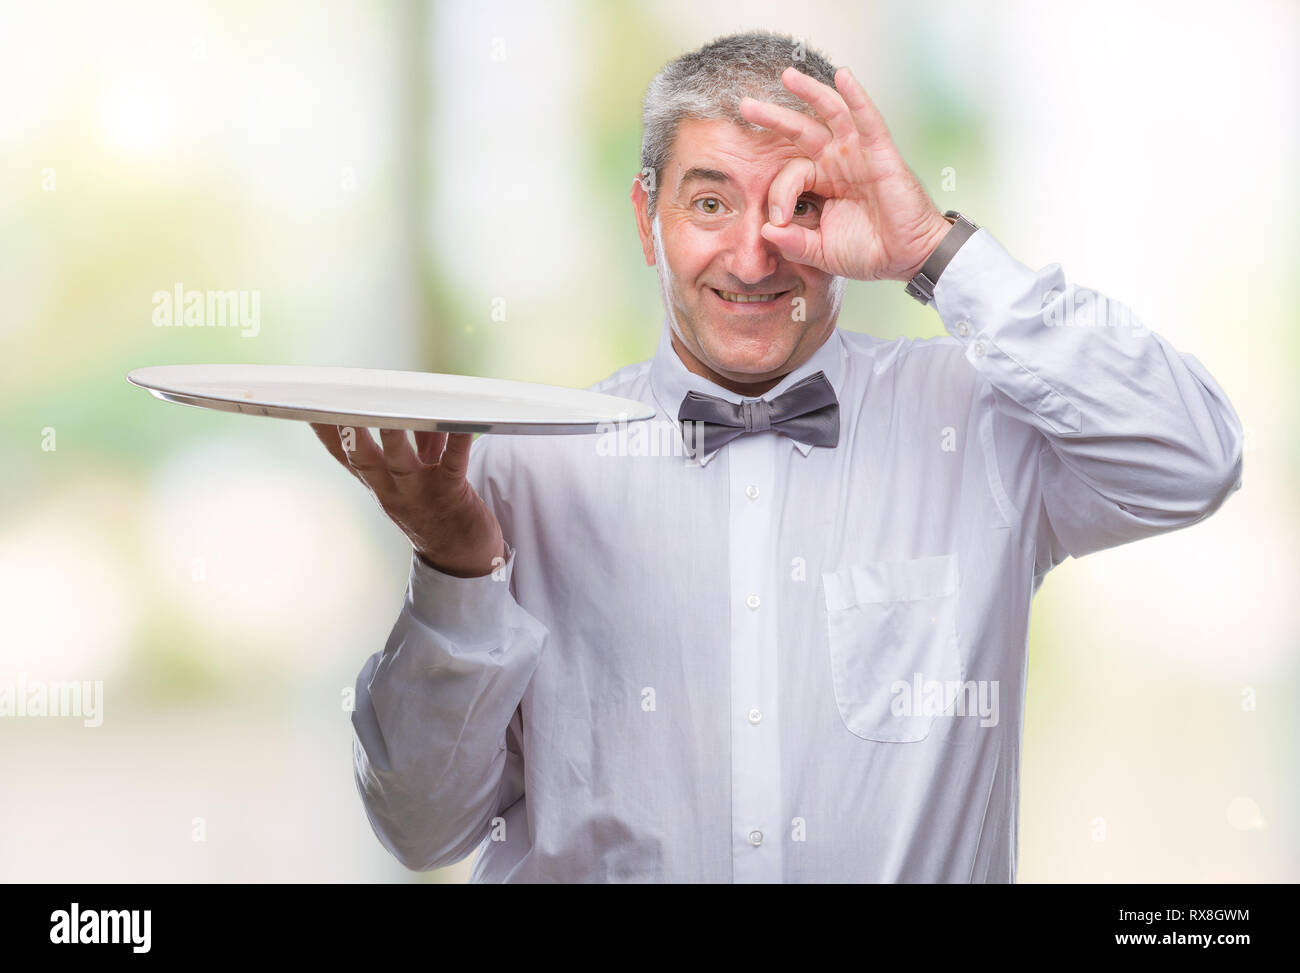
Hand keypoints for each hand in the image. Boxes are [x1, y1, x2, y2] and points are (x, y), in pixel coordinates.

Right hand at [311, 424, 505, 578]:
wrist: (461, 555)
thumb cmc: (436, 505)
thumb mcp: (417, 470)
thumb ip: (415, 437)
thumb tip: (415, 402)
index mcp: (378, 482)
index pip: (343, 455)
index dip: (324, 432)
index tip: (306, 405)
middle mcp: (391, 489)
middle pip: (362, 460)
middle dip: (350, 435)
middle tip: (339, 408)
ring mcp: (420, 493)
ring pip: (400, 463)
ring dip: (394, 437)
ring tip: (390, 413)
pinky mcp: (452, 493)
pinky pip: (453, 462)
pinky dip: (458, 441)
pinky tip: (463, 422)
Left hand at [738, 65, 952, 282]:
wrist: (906, 259)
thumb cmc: (868, 252)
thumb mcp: (821, 251)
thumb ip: (793, 243)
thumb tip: (766, 231)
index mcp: (822, 183)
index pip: (790, 174)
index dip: (778, 195)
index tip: (779, 221)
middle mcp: (837, 163)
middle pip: (801, 131)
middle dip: (774, 117)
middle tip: (744, 105)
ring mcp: (858, 154)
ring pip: (831, 114)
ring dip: (810, 92)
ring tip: (787, 76)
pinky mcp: (880, 153)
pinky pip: (867, 120)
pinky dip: (856, 97)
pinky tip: (843, 76)